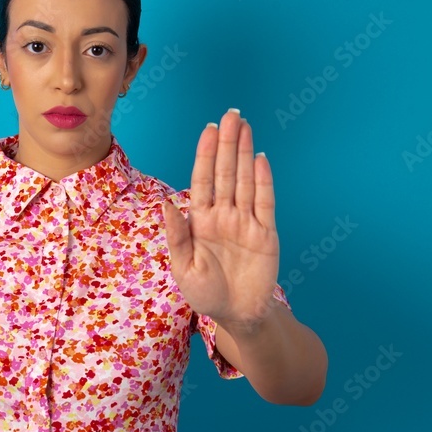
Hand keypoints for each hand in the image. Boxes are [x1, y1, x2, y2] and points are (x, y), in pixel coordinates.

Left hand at [161, 109, 279, 329]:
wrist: (237, 315)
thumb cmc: (205, 293)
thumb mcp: (183, 267)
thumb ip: (176, 235)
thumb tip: (165, 204)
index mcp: (200, 220)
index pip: (203, 180)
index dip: (206, 155)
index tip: (209, 130)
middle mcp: (223, 215)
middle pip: (226, 173)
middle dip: (227, 144)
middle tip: (231, 115)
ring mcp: (245, 222)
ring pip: (245, 181)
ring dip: (244, 153)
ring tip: (245, 127)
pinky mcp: (266, 233)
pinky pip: (264, 203)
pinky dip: (263, 181)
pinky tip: (260, 159)